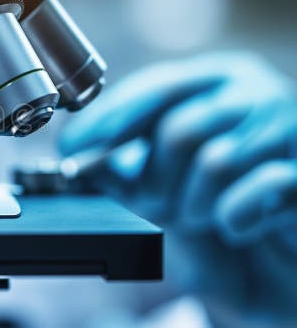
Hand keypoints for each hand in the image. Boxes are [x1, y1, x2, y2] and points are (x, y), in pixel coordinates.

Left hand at [60, 52, 296, 326]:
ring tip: (198, 217)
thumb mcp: (160, 184)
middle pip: (180, 130)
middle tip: (153, 207)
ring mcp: (289, 126)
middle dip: (154, 181)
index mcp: (217, 81)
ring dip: (193, 206)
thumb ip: (123, 167)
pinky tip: (234, 226)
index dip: (108, 122)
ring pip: (215, 163)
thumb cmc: (220, 210)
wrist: (281, 265)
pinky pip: (261, 190)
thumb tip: (79, 158)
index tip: (70, 150)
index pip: (155, 89)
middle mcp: (255, 92)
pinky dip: (234, 218)